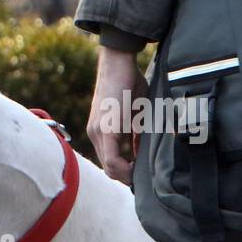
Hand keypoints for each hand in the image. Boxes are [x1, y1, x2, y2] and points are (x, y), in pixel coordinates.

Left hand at [85, 47, 147, 185]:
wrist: (117, 62)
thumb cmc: (128, 83)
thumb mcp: (134, 114)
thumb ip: (135, 135)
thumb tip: (141, 156)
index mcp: (100, 131)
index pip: (110, 163)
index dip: (126, 173)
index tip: (142, 175)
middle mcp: (95, 133)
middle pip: (109, 169)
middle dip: (128, 177)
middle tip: (146, 178)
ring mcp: (97, 131)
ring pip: (110, 167)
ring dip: (128, 174)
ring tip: (144, 173)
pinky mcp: (105, 128)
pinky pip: (112, 159)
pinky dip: (126, 167)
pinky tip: (139, 166)